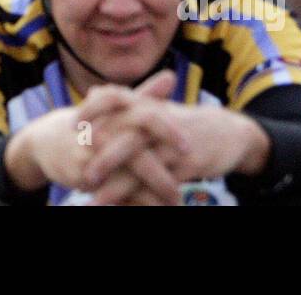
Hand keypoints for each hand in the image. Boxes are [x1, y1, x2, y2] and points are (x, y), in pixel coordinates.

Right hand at [6, 88, 170, 201]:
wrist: (45, 139)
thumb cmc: (90, 121)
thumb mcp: (114, 105)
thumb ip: (145, 94)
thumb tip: (171, 75)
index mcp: (114, 110)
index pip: (145, 116)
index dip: (167, 131)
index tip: (189, 146)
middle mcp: (102, 130)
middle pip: (136, 154)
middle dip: (161, 176)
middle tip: (182, 191)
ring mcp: (90, 154)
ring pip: (125, 180)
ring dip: (149, 196)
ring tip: (172, 204)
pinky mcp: (80, 175)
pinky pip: (110, 193)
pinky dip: (131, 203)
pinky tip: (149, 208)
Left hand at [82, 72, 268, 198]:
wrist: (229, 131)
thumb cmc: (184, 122)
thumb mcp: (156, 107)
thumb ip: (123, 101)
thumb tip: (95, 90)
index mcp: (147, 105)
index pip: (115, 98)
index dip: (92, 109)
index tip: (70, 124)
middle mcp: (159, 123)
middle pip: (129, 139)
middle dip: (105, 158)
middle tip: (82, 175)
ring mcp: (174, 145)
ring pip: (143, 168)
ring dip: (119, 187)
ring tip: (96, 202)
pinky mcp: (189, 165)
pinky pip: (163, 185)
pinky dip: (144, 199)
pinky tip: (128, 209)